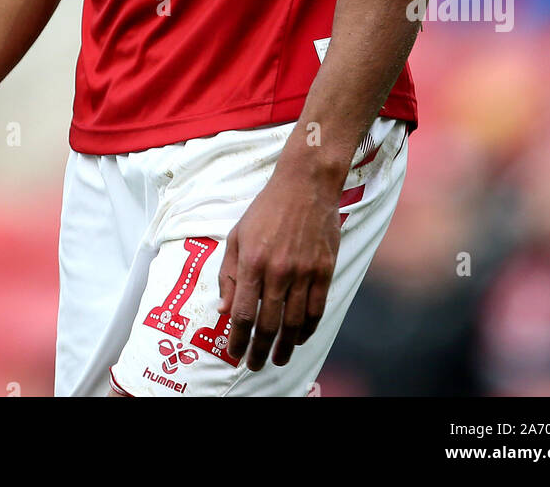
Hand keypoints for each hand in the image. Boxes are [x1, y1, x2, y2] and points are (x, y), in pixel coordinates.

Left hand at [217, 158, 342, 370]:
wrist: (305, 185)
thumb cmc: (266, 209)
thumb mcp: (237, 236)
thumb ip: (229, 274)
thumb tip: (224, 310)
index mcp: (252, 262)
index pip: (244, 313)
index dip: (238, 339)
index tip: (235, 354)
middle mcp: (278, 271)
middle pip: (269, 324)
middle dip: (260, 351)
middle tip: (257, 365)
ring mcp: (304, 271)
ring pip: (296, 322)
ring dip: (286, 346)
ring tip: (278, 358)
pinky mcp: (325, 269)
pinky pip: (317, 309)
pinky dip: (309, 329)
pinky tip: (300, 337)